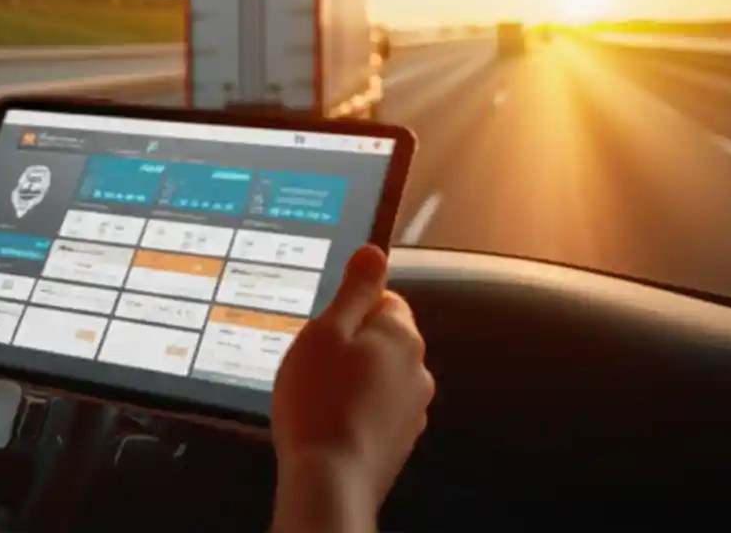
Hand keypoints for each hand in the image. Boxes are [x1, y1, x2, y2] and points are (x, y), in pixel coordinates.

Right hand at [270, 245, 433, 532]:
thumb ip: (354, 289)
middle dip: (350, 345)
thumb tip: (374, 252)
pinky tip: (330, 420)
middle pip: (382, 337)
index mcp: (401, 333)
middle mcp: (417, 367)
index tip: (322, 328)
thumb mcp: (325, 330)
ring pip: (380, 375)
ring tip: (317, 396)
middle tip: (313, 363)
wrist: (330, 478)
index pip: (383, 298)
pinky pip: (377, 408)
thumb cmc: (318, 402)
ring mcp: (414, 406)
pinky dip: (357, 410)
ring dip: (354, 379)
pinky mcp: (401, 438)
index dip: (347, 310)